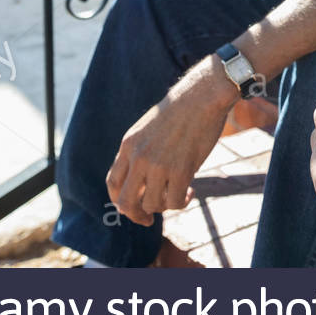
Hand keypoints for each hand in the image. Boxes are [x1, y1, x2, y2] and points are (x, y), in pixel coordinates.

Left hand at [106, 57, 236, 225]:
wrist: (203, 95)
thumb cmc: (181, 109)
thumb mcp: (149, 128)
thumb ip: (141, 151)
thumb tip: (143, 181)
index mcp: (128, 145)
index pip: (113, 183)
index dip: (120, 200)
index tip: (133, 205)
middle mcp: (139, 157)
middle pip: (126, 202)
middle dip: (136, 216)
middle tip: (148, 219)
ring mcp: (159, 165)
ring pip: (152, 205)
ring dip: (165, 206)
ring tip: (180, 195)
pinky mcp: (181, 169)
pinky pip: (175, 201)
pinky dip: (182, 202)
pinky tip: (192, 192)